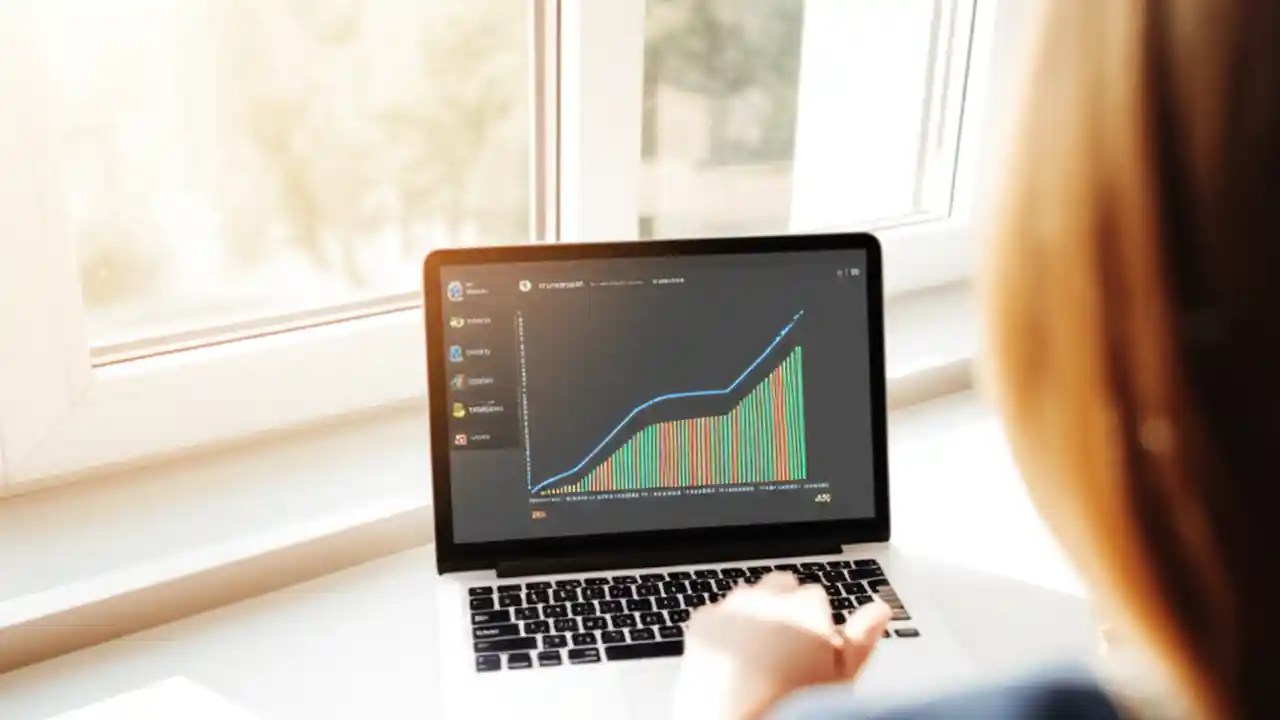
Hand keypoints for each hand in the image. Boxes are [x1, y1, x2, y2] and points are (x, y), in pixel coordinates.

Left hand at [673, 572, 892, 719]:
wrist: (733, 719)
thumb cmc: (792, 705)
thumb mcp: (841, 679)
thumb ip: (862, 639)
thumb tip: (880, 609)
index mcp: (807, 606)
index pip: (816, 596)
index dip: (816, 624)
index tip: (813, 648)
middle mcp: (768, 596)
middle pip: (782, 585)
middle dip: (786, 606)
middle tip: (786, 648)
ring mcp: (732, 605)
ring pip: (748, 596)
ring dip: (754, 614)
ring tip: (757, 658)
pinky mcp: (703, 619)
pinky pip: (718, 614)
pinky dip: (724, 630)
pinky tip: (732, 660)